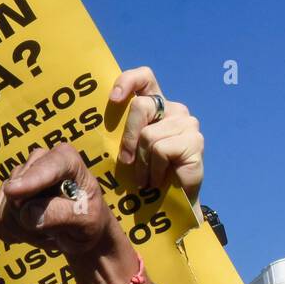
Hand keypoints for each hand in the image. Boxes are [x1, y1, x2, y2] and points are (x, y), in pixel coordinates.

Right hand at [0, 142, 120, 260]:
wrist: (79, 229)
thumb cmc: (88, 219)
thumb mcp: (86, 221)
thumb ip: (61, 215)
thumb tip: (25, 213)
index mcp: (66, 159)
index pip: (48, 167)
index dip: (31, 179)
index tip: (13, 192)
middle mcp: (37, 160)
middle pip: (18, 196)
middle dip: (32, 223)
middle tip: (58, 230)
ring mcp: (16, 176)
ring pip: (4, 212)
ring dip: (25, 231)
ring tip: (47, 229)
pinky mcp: (1, 196)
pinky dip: (11, 233)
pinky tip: (30, 229)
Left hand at [111, 66, 203, 198]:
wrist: (169, 205)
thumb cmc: (143, 178)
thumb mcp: (126, 152)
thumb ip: (117, 134)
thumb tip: (90, 127)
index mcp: (156, 105)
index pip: (144, 78)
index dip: (128, 81)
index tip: (113, 99)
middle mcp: (174, 109)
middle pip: (141, 106)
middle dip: (127, 138)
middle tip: (126, 162)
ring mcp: (187, 124)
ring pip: (149, 135)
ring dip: (142, 163)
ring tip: (146, 178)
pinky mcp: (195, 142)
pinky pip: (162, 150)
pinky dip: (155, 170)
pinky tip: (157, 181)